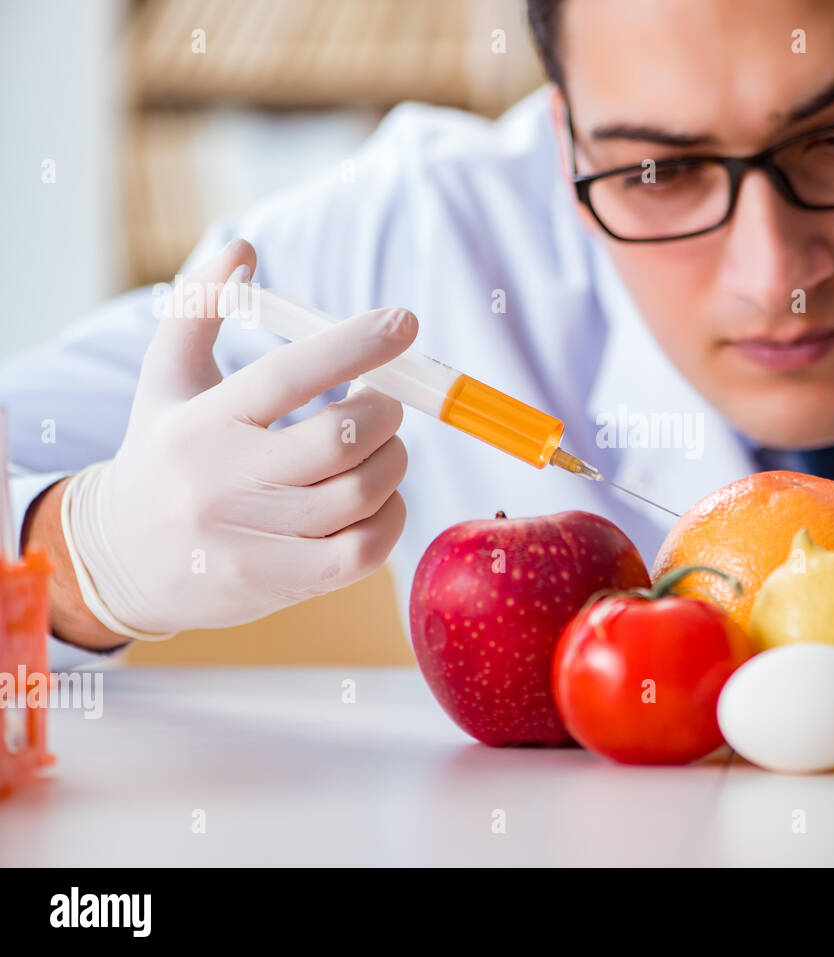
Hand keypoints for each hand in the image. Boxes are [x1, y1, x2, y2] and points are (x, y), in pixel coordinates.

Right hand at [60, 239, 415, 638]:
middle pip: (340, 439)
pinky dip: (392, 517)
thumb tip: (244, 245)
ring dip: (394, 461)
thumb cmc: (161, 452)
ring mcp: (254, 538)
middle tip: (383, 404)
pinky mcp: (280, 582)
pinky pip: (364, 550)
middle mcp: (224, 482)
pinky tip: (380, 498)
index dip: (353, 344)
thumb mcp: (166, 377)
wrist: (120, 560)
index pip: (287, 374)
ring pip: (361, 493)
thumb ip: (201, 306)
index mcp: (201, 422)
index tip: (403, 322)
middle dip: (384, 412)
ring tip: (382, 448)